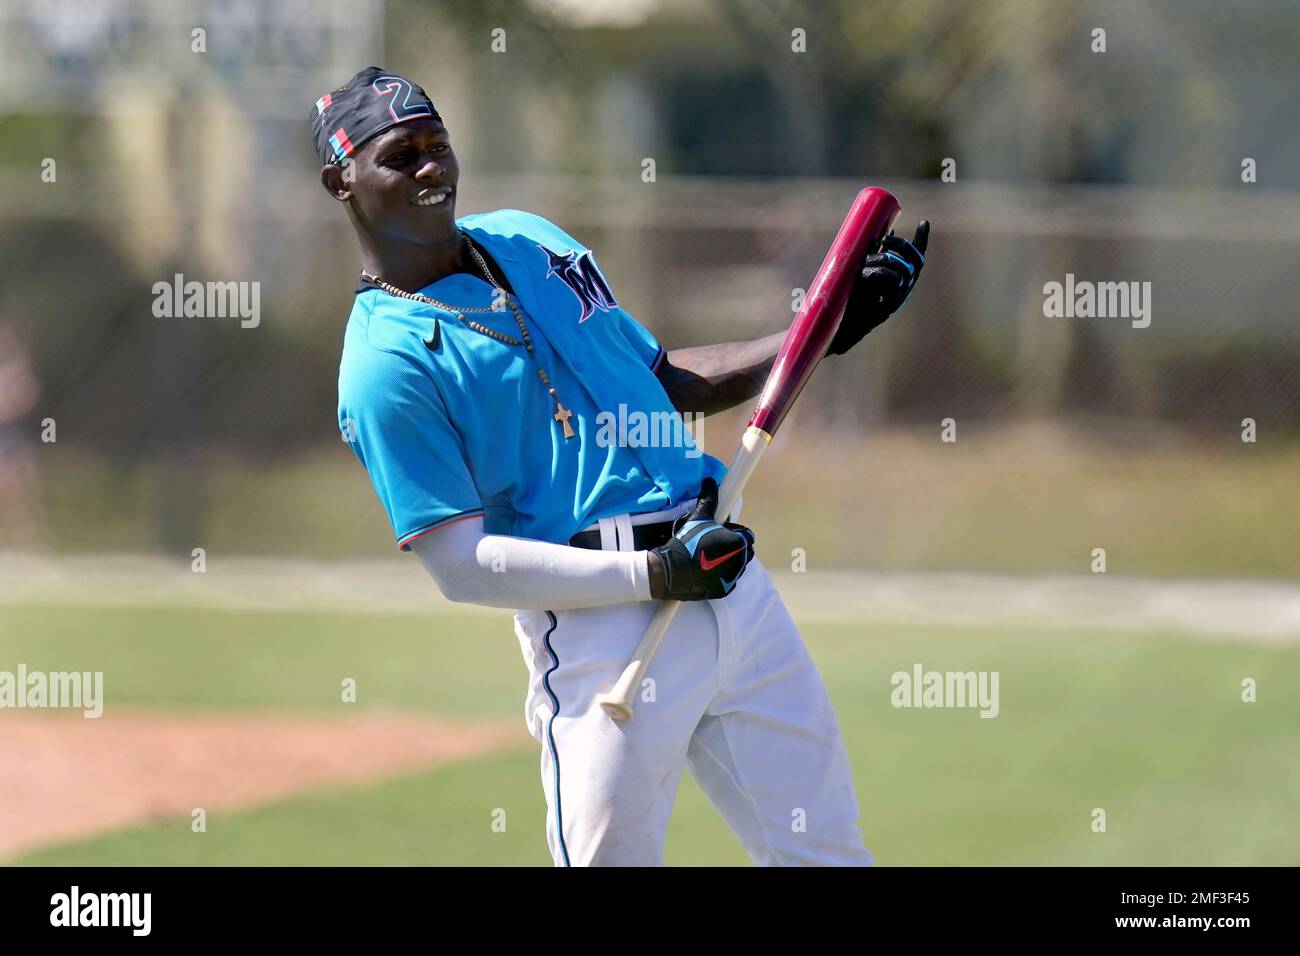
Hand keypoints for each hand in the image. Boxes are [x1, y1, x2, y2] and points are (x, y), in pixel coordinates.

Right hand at [648, 477, 755, 600]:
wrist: (672, 571)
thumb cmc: (687, 542)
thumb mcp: (698, 517)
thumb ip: (708, 499)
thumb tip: (710, 481)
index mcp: (739, 542)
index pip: (745, 534)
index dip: (732, 531)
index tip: (719, 532)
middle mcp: (741, 561)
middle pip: (743, 551)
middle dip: (732, 547)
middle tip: (712, 544)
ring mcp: (733, 577)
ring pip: (736, 566)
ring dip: (727, 561)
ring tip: (707, 557)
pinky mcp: (724, 590)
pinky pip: (728, 580)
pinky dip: (721, 576)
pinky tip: (706, 570)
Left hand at [828, 219, 929, 355]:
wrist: (836, 328)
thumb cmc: (846, 300)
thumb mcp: (860, 272)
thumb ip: (872, 256)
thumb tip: (879, 233)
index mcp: (898, 282)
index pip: (917, 260)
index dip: (922, 241)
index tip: (923, 222)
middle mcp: (902, 291)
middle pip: (915, 262)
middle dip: (902, 246)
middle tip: (884, 239)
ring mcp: (897, 300)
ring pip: (903, 271)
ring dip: (883, 260)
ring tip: (864, 261)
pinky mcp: (888, 307)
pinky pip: (892, 283)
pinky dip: (878, 273)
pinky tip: (864, 273)